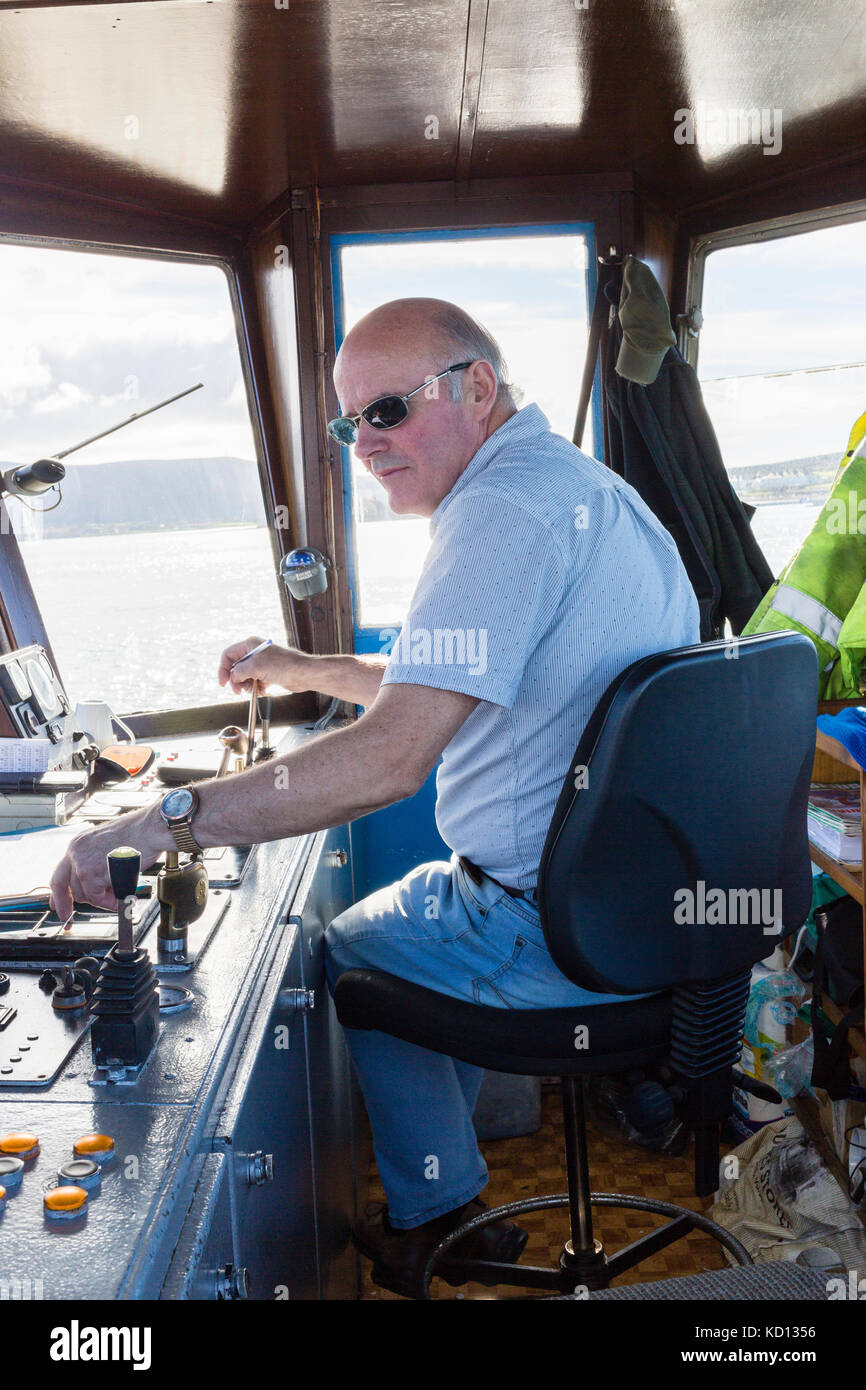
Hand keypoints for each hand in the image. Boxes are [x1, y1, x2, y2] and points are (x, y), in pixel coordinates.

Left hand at [49, 812, 165, 921]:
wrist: (150, 829)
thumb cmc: (138, 834)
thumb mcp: (107, 847)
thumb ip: (95, 865)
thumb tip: (96, 886)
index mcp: (78, 844)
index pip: (60, 874)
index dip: (58, 895)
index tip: (58, 906)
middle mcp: (76, 852)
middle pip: (65, 887)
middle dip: (75, 902)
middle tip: (84, 912)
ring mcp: (83, 863)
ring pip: (83, 894)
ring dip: (101, 899)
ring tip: (118, 890)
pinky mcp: (93, 874)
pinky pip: (97, 898)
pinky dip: (108, 901)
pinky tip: (119, 894)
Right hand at [217, 636, 312, 695]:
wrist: (303, 674)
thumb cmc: (284, 665)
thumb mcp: (255, 667)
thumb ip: (238, 672)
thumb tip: (232, 678)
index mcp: (250, 644)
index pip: (228, 655)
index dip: (223, 669)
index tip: (223, 683)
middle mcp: (255, 653)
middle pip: (236, 667)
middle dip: (236, 680)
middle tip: (238, 691)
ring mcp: (262, 663)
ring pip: (245, 676)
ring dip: (246, 685)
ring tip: (251, 690)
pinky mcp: (268, 673)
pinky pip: (255, 682)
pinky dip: (256, 688)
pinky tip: (262, 691)